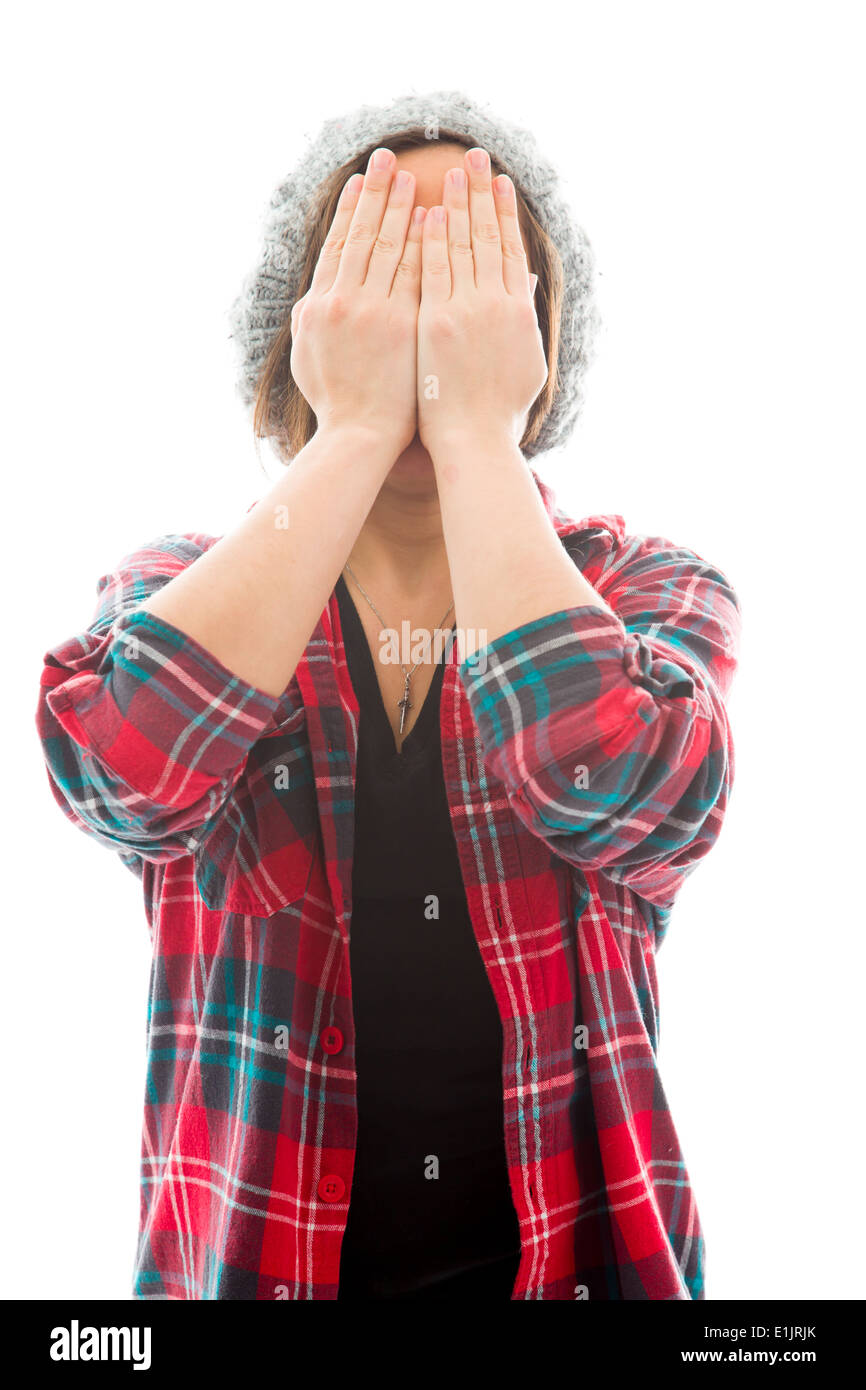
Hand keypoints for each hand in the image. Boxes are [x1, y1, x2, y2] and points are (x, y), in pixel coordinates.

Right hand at [290, 148, 423, 455]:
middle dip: (377, 193)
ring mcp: (374, 313)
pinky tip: (436, 221)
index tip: (362, 177)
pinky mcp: (404, 327)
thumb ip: (313, 313)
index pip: (338, 243)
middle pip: (364, 235)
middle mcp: (343, 302)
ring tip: (416, 180)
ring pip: (392, 249)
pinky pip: (419, 276)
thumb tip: (319, 286)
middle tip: (390, 159)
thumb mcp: (308, 351)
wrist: (359, 436)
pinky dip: (426, 245)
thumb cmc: (335, 400)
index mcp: (318, 305)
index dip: (351, 206)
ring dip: (404, 210)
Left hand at [416, 147, 547, 452]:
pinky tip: (427, 212)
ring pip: (463, 246)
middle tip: (475, 157)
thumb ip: (522, 321)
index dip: (505, 213)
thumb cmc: (497, 413)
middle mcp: (497, 305)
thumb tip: (527, 288)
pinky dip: (432, 239)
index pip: (511, 250)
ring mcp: (468, 311)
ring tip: (454, 171)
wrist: (474, 441)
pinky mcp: (437, 322)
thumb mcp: (523, 363)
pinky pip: (433, 270)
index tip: (500, 183)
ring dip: (458, 204)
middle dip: (482, 194)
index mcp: (519, 313)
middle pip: (489, 237)